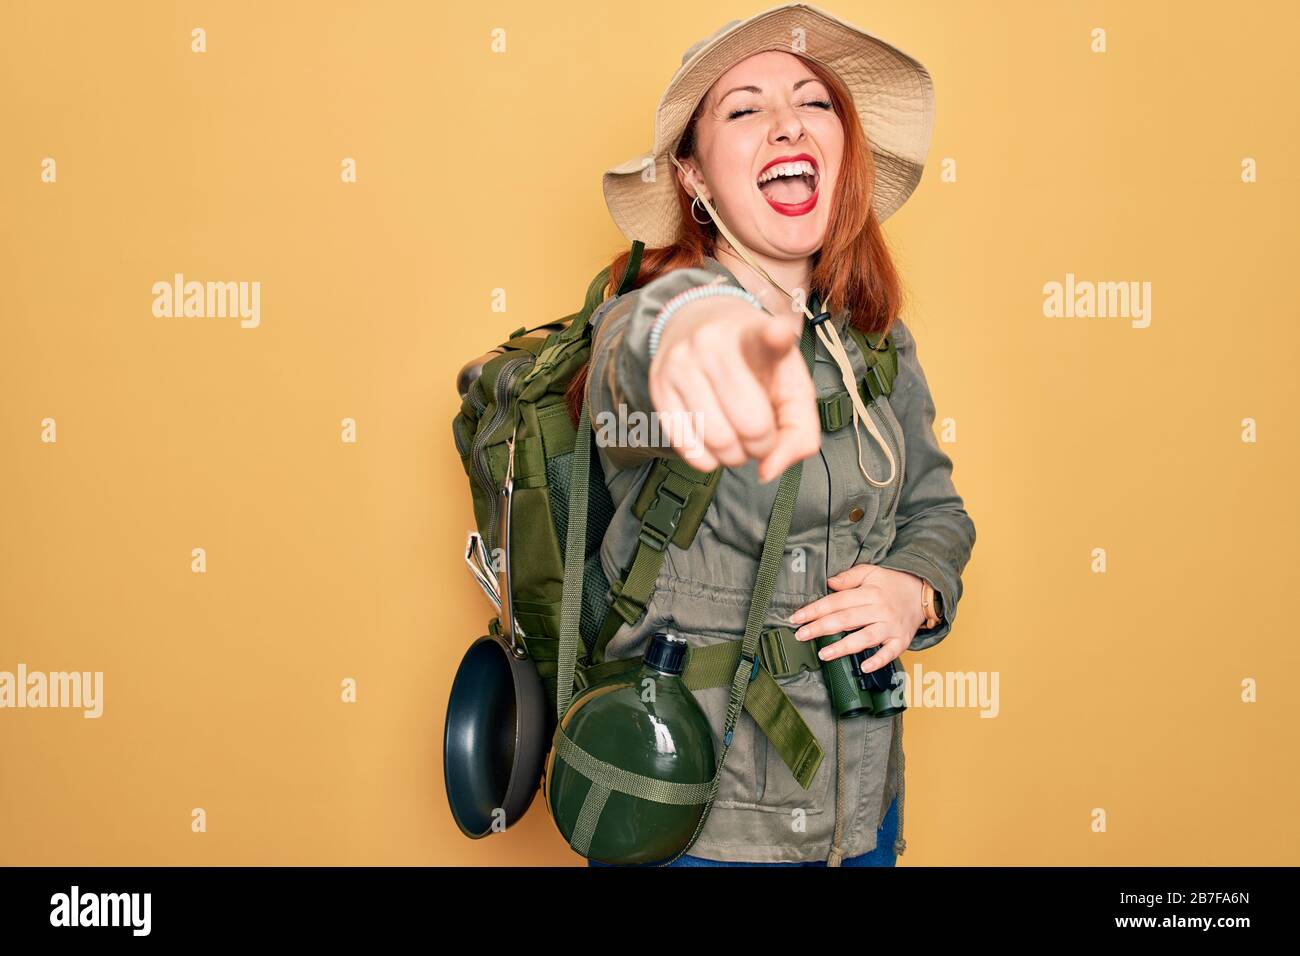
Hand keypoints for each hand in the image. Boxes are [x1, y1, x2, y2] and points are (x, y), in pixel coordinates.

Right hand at [648, 295, 819, 482]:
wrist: (698, 325)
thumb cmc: (754, 364)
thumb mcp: (790, 385)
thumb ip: (798, 431)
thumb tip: (767, 470)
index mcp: (757, 334)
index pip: (768, 334)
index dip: (776, 336)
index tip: (779, 333)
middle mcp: (714, 343)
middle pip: (751, 424)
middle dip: (762, 446)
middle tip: (760, 435)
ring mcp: (681, 363)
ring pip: (717, 440)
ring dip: (735, 455)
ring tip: (738, 437)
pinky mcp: (658, 386)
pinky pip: (686, 447)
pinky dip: (707, 458)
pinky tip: (714, 441)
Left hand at [788, 564, 926, 673]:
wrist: (923, 593)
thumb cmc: (892, 584)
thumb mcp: (871, 572)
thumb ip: (849, 577)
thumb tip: (829, 583)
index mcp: (869, 592)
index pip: (837, 601)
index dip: (815, 610)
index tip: (797, 618)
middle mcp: (880, 609)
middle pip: (846, 619)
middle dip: (820, 628)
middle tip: (801, 635)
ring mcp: (891, 626)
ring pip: (865, 637)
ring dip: (843, 647)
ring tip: (824, 654)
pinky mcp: (902, 640)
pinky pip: (890, 653)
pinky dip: (878, 660)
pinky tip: (864, 666)